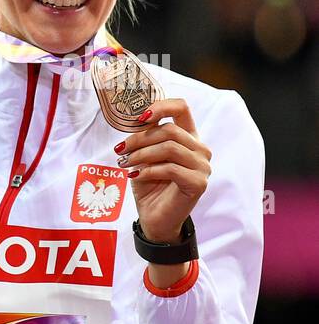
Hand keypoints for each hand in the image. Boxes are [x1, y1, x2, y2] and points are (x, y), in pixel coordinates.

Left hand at [116, 98, 211, 243]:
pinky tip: (134, 176)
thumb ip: (145, 136)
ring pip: (169, 148)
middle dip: (139, 139)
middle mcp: (200, 149)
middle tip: (120, 150)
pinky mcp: (199, 183)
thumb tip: (135, 119)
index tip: (139, 118)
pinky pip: (170, 168)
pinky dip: (148, 171)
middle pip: (169, 130)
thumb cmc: (149, 184)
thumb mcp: (143, 155)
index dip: (161, 107)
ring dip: (141, 155)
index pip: (182, 108)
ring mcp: (203, 166)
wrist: (154, 216)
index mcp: (188, 137)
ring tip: (124, 163)